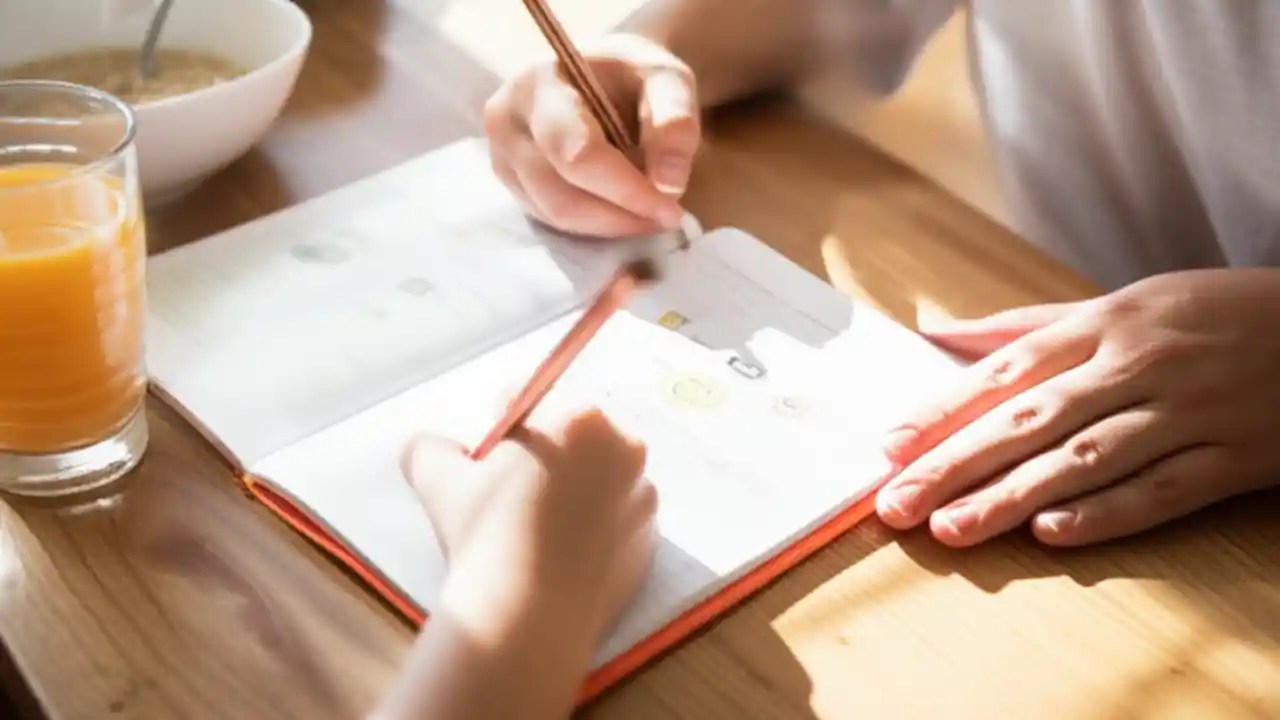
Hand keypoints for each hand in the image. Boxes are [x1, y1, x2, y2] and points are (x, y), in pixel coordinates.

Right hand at [402, 408, 656, 641]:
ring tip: (533, 526)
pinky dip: (592, 524)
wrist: (528, 618)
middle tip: (509, 491)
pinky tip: (559, 549)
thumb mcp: (436, 478)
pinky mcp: (651, 538)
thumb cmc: (485, 536)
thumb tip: (429, 445)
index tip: (489, 453)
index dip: (502, 422)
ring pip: (598, 475)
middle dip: (543, 453)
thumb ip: (428, 447)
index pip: (532, 396)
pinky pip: (616, 517)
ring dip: (571, 487)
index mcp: (579, 417)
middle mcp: (625, 447)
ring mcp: (644, 495)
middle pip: (573, 433)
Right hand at [483, 33, 698, 236]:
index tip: (672, 209)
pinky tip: (622, 209)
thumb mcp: (666, 78)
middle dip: (620, 216)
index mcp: (539, 86)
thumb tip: (669, 184)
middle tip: (667, 216)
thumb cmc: (631, 74)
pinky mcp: (511, 183)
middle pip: (561, 197)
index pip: (578, 156)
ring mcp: (502, 157)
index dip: (627, 191)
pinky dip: (594, 225)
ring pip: (556, 216)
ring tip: (650, 212)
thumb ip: (675, 121)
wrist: (599, 72)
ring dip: (610, 225)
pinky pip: (551, 221)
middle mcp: (507, 123)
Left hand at [876, 268, 1279, 547]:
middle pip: (1030, 419)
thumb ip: (1028, 324)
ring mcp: (1188, 412)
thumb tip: (941, 333)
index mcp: (1104, 324)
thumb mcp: (1122, 301)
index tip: (890, 448)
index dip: (943, 411)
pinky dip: (1108, 513)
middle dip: (956, 464)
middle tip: (898, 503)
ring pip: (1085, 459)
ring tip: (954, 528)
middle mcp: (1137, 365)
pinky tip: (1054, 533)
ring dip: (1013, 497)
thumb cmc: (1209, 314)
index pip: (1004, 372)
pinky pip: (1163, 491)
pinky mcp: (1235, 457)